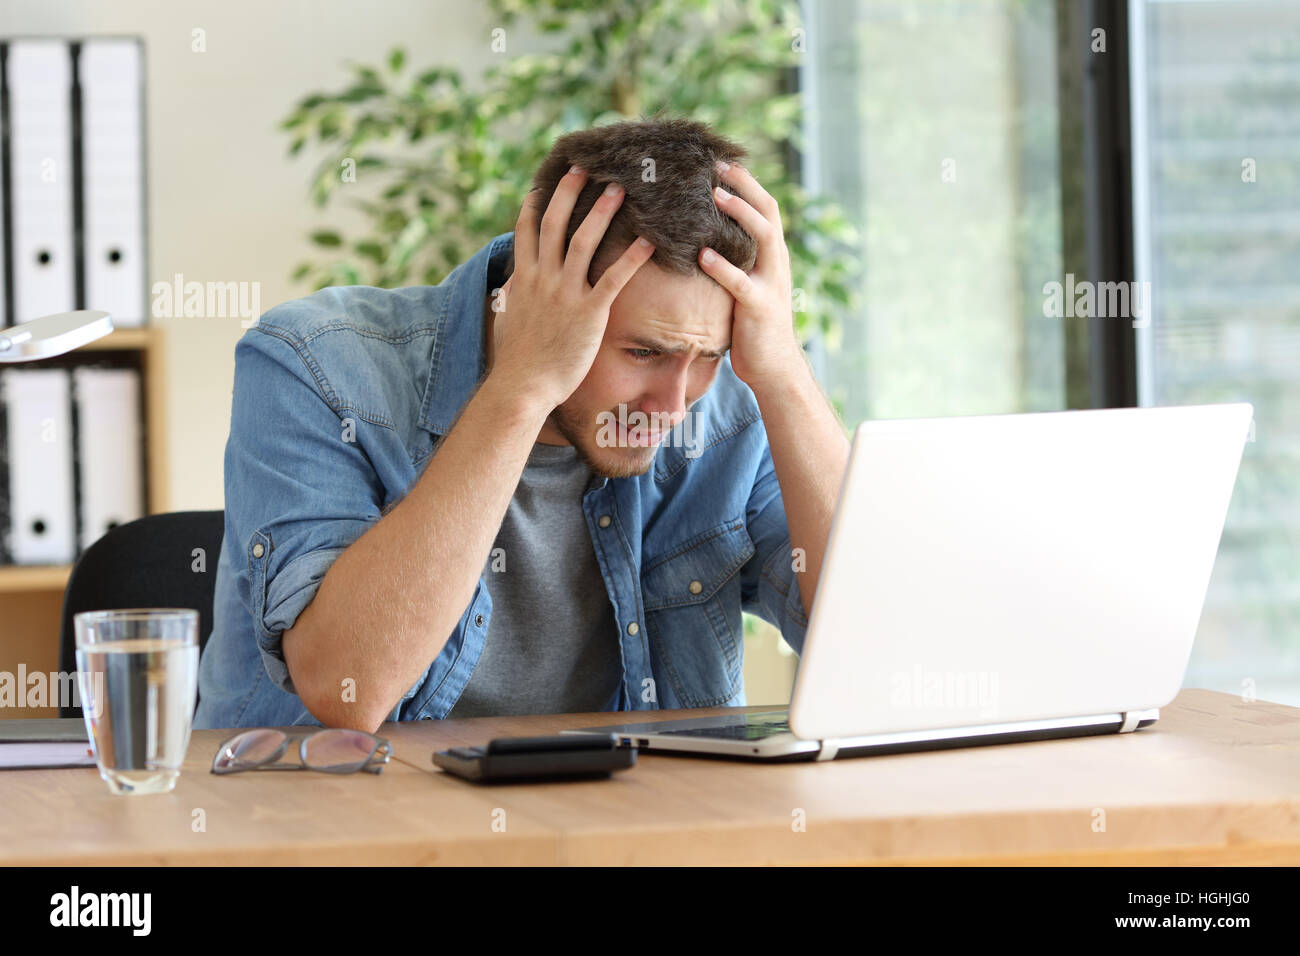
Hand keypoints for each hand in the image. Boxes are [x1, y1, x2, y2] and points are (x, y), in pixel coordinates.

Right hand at [490, 167, 655, 409]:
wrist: (523, 386)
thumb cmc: (517, 360)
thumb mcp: (507, 319)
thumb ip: (511, 297)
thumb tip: (508, 286)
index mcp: (523, 279)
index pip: (527, 231)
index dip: (535, 204)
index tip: (543, 184)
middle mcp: (543, 279)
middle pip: (556, 224)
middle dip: (569, 193)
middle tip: (586, 167)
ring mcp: (565, 294)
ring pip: (584, 242)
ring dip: (602, 212)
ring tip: (620, 189)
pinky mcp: (589, 313)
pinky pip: (614, 278)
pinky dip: (631, 257)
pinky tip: (649, 240)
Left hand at [697, 161, 804, 392]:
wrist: (774, 366)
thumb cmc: (752, 324)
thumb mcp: (746, 285)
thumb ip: (734, 260)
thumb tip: (702, 236)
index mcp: (772, 255)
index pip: (765, 207)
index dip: (746, 182)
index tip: (721, 160)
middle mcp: (776, 263)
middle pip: (768, 211)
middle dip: (745, 186)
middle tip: (717, 166)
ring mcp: (771, 283)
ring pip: (763, 237)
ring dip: (740, 214)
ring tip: (715, 197)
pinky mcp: (759, 307)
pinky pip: (740, 282)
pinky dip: (722, 267)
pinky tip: (702, 255)